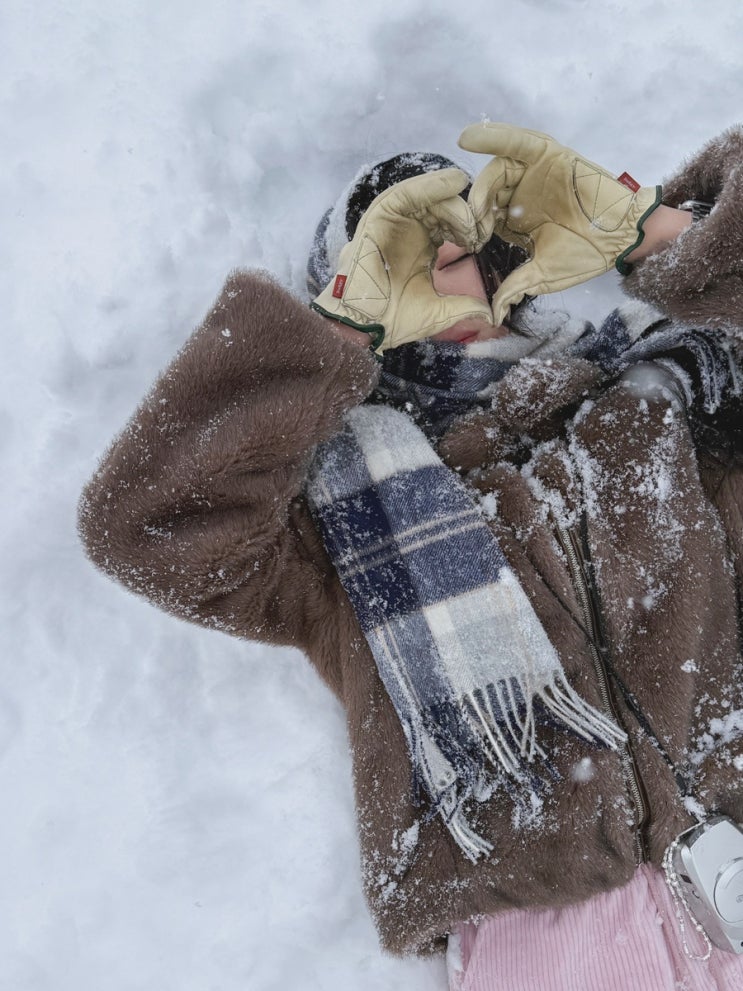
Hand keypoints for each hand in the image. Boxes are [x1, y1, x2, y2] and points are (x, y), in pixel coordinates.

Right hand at [311, 169, 493, 352]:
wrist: (364, 328)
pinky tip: (450, 183)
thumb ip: (463, 307)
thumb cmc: (392, 320)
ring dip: (447, 196)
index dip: (468, 227)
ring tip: (467, 197)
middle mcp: (408, 233)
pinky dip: (426, 186)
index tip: (483, 238)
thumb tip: (489, 314)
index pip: (449, 226)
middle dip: (462, 213)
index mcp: (421, 249)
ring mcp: (392, 225)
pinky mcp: (377, 220)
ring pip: (423, 197)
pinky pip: (402, 195)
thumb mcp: (437, 313)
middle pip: (440, 208)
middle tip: (478, 228)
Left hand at [459, 122, 661, 324]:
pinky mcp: (547, 154)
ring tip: (476, 206)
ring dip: (482, 185)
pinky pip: (517, 142)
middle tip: (473, 226)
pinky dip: (494, 136)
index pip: (484, 218)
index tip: (471, 242)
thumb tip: (493, 314)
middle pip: (486, 193)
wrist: (621, 236)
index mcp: (514, 221)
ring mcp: (532, 173)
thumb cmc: (586, 254)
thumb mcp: (543, 274)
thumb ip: (516, 287)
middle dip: (475, 209)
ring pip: (497, 170)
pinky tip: (469, 138)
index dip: (473, 228)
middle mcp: (519, 194)